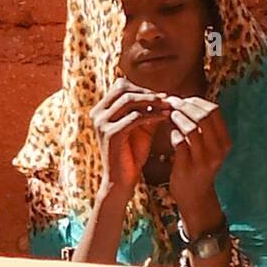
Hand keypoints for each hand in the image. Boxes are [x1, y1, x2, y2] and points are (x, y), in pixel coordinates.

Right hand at [90, 78, 168, 195]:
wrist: (122, 180)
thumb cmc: (132, 154)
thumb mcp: (140, 128)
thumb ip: (147, 111)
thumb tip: (165, 96)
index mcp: (101, 110)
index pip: (121, 86)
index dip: (143, 89)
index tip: (162, 96)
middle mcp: (97, 114)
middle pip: (123, 89)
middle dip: (148, 93)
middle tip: (167, 99)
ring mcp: (102, 123)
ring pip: (129, 100)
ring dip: (152, 102)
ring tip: (169, 107)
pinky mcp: (111, 135)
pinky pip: (135, 117)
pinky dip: (152, 115)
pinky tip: (165, 117)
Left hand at [163, 96, 231, 225]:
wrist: (195, 197)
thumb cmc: (198, 166)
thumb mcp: (208, 147)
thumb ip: (202, 127)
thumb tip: (185, 100)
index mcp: (225, 141)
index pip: (214, 110)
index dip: (196, 101)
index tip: (183, 100)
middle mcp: (218, 150)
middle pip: (203, 116)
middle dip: (184, 106)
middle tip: (171, 104)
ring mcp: (204, 160)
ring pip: (190, 127)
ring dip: (176, 117)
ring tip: (168, 115)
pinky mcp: (188, 167)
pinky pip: (178, 142)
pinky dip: (171, 132)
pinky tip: (168, 132)